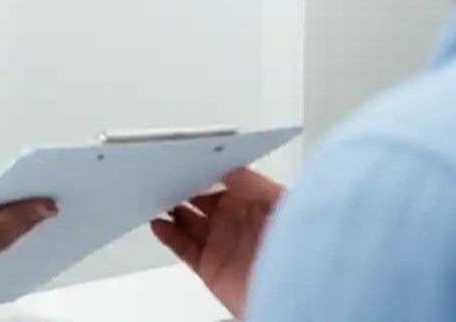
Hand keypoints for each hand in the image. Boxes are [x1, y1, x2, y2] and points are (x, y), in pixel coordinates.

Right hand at [150, 167, 282, 318]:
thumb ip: (251, 181)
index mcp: (256, 203)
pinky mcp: (211, 268)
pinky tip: (159, 224)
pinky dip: (168, 236)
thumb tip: (224, 165)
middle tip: (166, 177)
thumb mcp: (279, 201)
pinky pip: (183, 249)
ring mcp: (223, 245)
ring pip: (189, 223)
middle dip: (184, 188)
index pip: (224, 181)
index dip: (205, 172)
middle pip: (202, 200)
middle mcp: (238, 223)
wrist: (295, 294)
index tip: (187, 162)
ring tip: (156, 197)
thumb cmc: (299, 247)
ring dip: (172, 210)